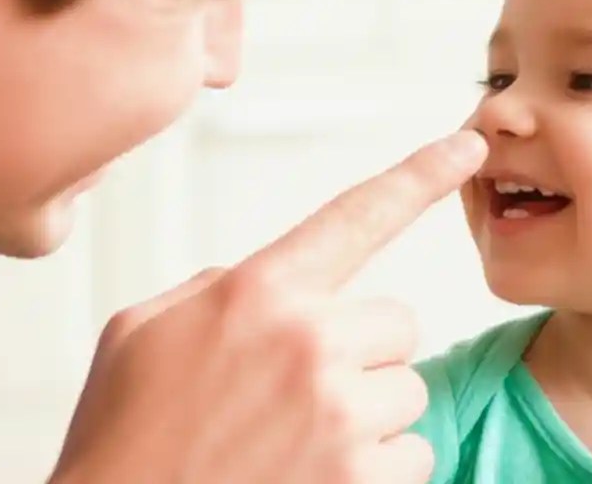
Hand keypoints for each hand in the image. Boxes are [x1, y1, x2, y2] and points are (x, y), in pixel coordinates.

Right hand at [51, 130, 487, 483]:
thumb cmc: (124, 437)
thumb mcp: (141, 332)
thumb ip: (215, 291)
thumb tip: (263, 286)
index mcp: (257, 293)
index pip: (357, 215)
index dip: (420, 175)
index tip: (467, 143)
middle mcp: (310, 343)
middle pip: (396, 323)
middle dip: (360, 351)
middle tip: (297, 390)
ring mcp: (341, 415)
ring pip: (407, 391)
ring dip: (368, 413)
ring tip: (297, 440)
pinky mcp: (361, 481)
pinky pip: (415, 456)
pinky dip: (378, 471)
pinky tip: (315, 475)